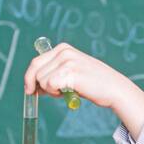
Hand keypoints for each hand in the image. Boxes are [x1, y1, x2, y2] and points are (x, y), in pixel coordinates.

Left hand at [23, 42, 143, 127]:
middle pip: (35, 70)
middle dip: (37, 86)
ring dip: (50, 91)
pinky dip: (55, 93)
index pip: (36, 62)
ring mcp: (67, 61)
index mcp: (62, 48)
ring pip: (41, 80)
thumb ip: (54, 73)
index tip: (30, 89)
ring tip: (66, 92)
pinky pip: (49, 85)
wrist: (114, 88)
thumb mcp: (71, 72)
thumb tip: (31, 85)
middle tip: (51, 94)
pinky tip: (68, 93)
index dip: (29, 77)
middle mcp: (63, 51)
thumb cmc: (93, 84)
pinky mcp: (70, 72)